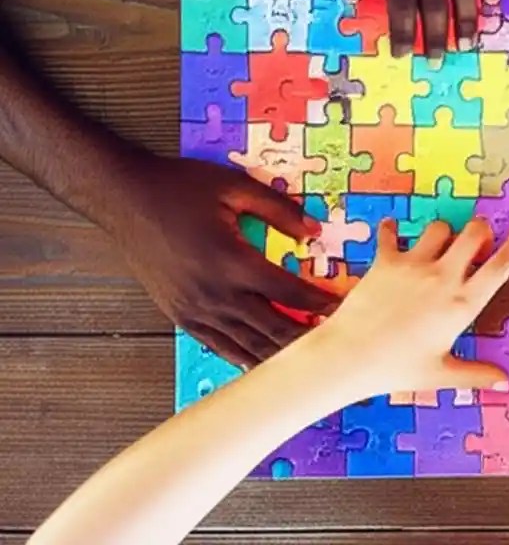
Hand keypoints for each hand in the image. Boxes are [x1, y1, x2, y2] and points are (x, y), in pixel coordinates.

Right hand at [107, 156, 336, 366]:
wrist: (122, 199)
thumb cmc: (178, 188)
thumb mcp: (233, 186)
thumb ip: (278, 209)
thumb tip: (314, 229)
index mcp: (232, 261)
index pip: (289, 292)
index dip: (320, 302)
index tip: (344, 307)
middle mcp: (214, 293)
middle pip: (273, 328)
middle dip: (308, 337)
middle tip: (336, 342)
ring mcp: (195, 310)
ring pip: (247, 345)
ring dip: (280, 353)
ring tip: (309, 359)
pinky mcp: (181, 316)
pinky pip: (220, 346)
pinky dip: (246, 356)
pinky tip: (264, 362)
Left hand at [309, 212, 508, 393]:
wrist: (349, 357)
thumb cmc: (397, 369)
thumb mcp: (440, 374)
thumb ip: (476, 374)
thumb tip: (505, 383)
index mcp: (462, 304)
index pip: (501, 264)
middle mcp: (443, 278)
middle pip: (475, 232)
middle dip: (481, 230)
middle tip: (477, 241)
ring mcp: (414, 266)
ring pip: (440, 227)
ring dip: (444, 233)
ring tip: (438, 247)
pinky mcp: (386, 262)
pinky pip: (391, 233)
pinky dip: (392, 231)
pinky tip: (392, 233)